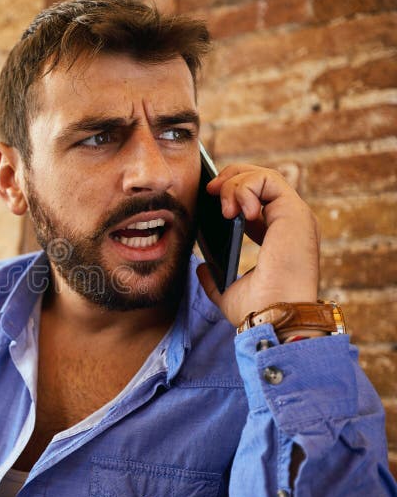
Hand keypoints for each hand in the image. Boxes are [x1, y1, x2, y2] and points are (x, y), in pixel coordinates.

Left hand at [196, 164, 319, 325]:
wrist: (272, 318)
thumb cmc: (257, 310)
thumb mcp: (227, 291)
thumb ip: (214, 278)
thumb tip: (201, 267)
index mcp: (277, 238)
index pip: (258, 201)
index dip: (234, 192)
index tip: (212, 196)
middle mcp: (289, 224)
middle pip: (262, 181)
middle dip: (232, 177)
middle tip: (211, 189)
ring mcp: (294, 217)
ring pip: (264, 177)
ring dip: (236, 184)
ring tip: (224, 208)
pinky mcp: (295, 213)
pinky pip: (269, 181)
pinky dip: (247, 186)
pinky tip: (235, 209)